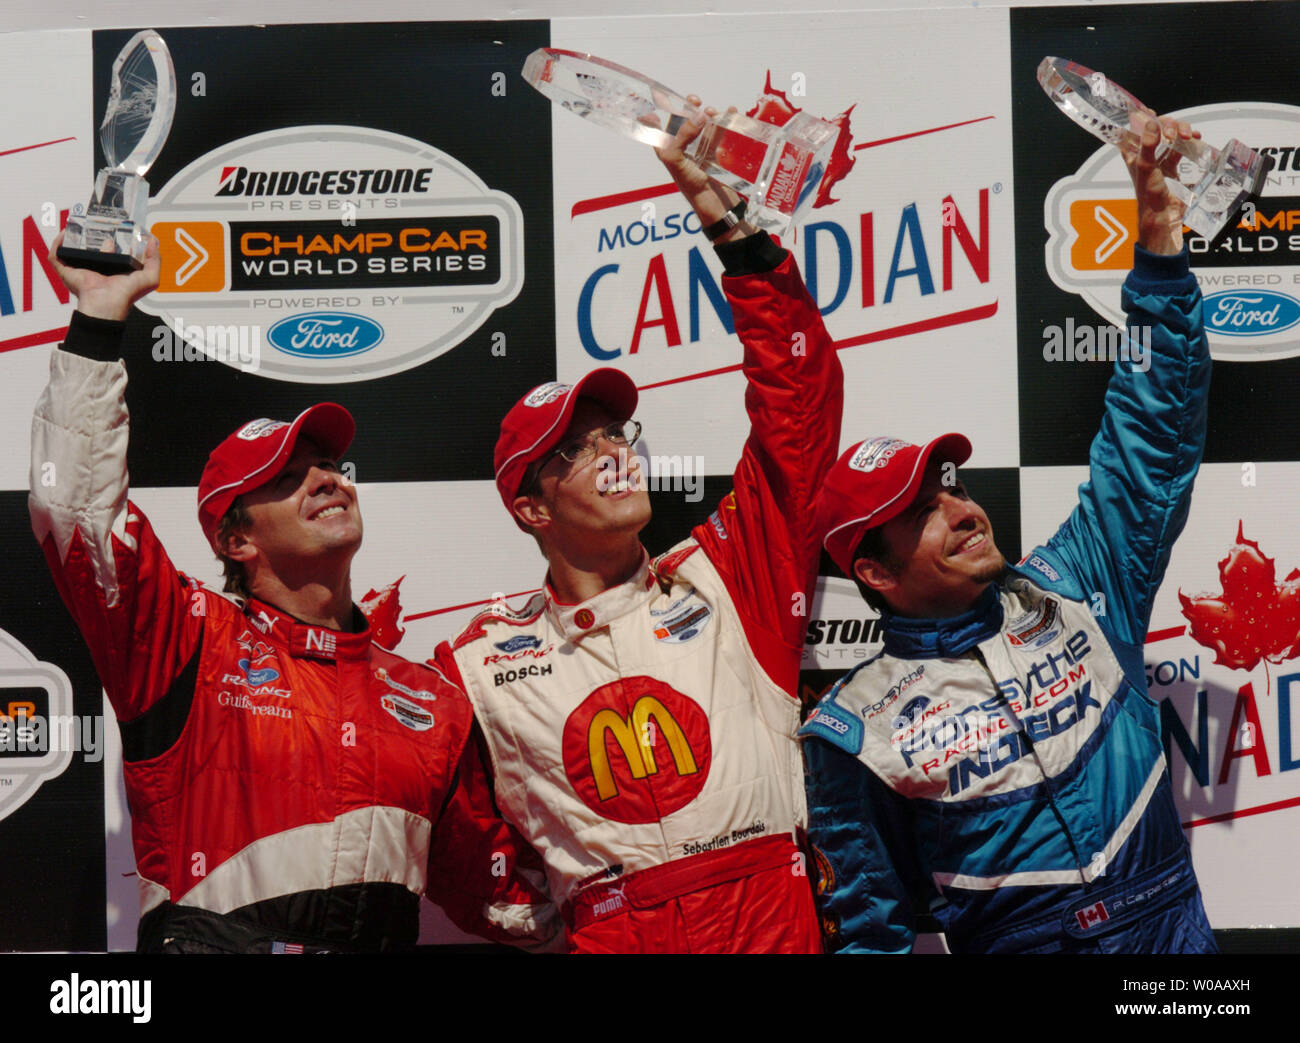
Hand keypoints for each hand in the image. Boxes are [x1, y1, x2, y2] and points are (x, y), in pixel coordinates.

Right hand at [48, 230, 160, 320]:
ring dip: (72, 236)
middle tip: (97, 222)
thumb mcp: (149, 278)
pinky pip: (56, 255)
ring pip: (71, 249)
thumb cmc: (126, 295)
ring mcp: (79, 270)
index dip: (112, 239)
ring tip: (78, 223)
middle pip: (89, 247)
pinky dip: (57, 243)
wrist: (107, 303)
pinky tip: (66, 233)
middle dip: (91, 234)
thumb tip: (152, 241)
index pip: (110, 251)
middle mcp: (94, 269)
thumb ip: (155, 260)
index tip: (116, 227)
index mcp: (112, 269)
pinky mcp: (66, 271)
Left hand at [652, 95, 751, 241]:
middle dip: (686, 106)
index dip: (653, 111)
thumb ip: (682, 136)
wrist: (716, 206)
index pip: (655, 127)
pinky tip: (730, 112)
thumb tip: (698, 115)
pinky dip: (725, 118)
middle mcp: (682, 147)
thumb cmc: (692, 186)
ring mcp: (700, 148)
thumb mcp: (677, 162)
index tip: (658, 95)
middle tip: (695, 100)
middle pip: (680, 119)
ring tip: (714, 112)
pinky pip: (719, 130)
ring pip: (701, 122)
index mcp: (667, 149)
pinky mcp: (717, 151)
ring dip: (707, 112)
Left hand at [1125, 111, 1199, 254]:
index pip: (1133, 128)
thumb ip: (1148, 145)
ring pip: (1171, 134)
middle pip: (1157, 127)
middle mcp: (1145, 154)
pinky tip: (1195, 139)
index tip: (1150, 111)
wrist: (1164, 215)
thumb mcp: (1145, 167)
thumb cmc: (1149, 194)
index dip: (1140, 117)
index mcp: (1132, 153)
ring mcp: (1160, 158)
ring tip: (1189, 135)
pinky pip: (1182, 146)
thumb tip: (1152, 122)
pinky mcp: (1173, 164)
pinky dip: (1189, 139)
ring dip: (1181, 130)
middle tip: (1174, 133)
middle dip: (1169, 124)